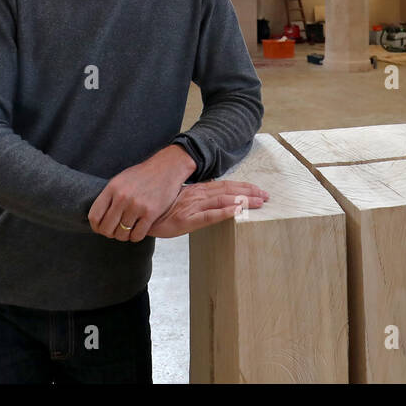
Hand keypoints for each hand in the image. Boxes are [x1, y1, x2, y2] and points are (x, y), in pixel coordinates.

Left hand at [89, 145, 196, 242]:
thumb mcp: (120, 180)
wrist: (166, 168)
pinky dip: (135, 237)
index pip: (94, 216)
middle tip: (115, 232)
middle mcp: (122, 197)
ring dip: (124, 236)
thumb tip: (98, 217)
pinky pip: (137, 235)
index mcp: (112, 188)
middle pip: (106, 228)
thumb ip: (109, 196)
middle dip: (109, 233)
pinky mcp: (151, 213)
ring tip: (127, 231)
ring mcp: (136, 206)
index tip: (100, 228)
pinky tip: (137, 231)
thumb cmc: (143, 174)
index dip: (96, 227)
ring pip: (122, 234)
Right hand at [147, 180, 268, 237]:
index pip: (224, 185)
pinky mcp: (185, 221)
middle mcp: (197, 195)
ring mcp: (192, 207)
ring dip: (243, 200)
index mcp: (196, 190)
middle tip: (267, 195)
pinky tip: (237, 211)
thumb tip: (212, 192)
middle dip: (249, 192)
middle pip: (228, 190)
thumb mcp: (179, 199)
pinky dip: (224, 212)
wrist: (137, 215)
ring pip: (222, 201)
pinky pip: (208, 216)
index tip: (259, 189)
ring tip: (259, 202)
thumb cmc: (158, 208)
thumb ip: (196, 196)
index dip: (243, 186)